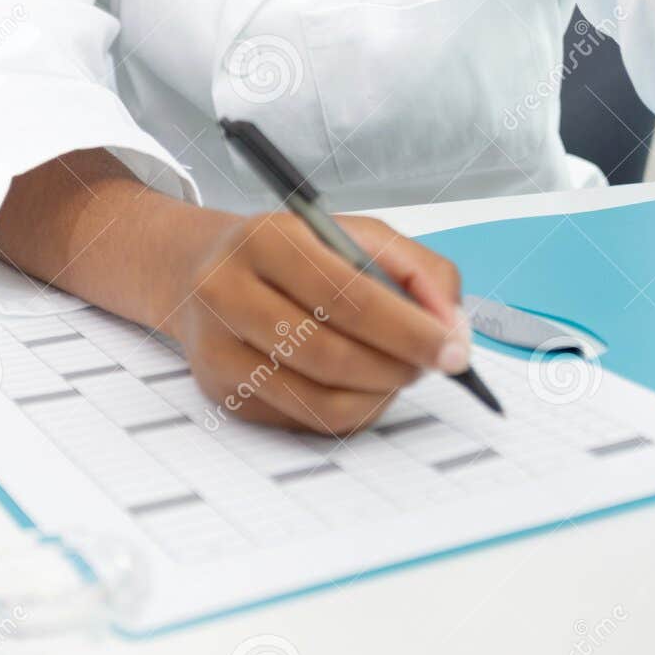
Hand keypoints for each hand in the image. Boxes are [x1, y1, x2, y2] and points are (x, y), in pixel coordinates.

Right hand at [170, 208, 466, 434]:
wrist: (200, 270)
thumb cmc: (292, 251)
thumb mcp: (353, 234)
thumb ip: (414, 270)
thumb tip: (451, 326)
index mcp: (266, 239)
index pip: (347, 295)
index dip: (409, 329)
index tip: (453, 348)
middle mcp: (228, 292)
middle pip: (331, 353)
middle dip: (398, 366)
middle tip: (434, 364)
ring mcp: (218, 348)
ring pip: (319, 398)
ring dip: (379, 394)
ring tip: (401, 372)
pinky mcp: (221, 391)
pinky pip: (305, 420)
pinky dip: (353, 410)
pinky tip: (366, 385)